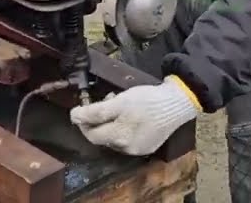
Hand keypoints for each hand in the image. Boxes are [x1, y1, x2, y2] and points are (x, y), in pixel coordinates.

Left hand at [70, 78, 199, 155]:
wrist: (177, 103)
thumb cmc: (146, 101)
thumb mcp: (118, 102)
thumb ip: (95, 112)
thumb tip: (74, 117)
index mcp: (119, 138)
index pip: (91, 135)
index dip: (83, 122)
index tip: (81, 108)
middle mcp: (127, 149)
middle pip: (102, 136)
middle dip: (99, 119)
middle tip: (106, 100)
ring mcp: (138, 150)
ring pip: (115, 137)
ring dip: (111, 122)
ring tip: (118, 105)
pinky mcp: (147, 146)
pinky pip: (127, 138)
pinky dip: (123, 127)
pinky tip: (129, 115)